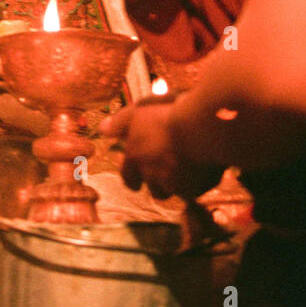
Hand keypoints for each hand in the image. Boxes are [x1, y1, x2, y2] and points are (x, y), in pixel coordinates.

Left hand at [100, 96, 222, 200]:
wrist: (199, 128)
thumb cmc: (167, 117)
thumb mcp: (138, 114)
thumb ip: (119, 123)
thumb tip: (103, 130)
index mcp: (136, 159)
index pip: (128, 177)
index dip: (133, 177)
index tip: (138, 177)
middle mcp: (152, 176)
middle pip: (152, 189)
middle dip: (156, 184)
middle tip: (164, 174)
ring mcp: (173, 186)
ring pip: (172, 193)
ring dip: (175, 186)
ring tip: (184, 171)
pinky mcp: (195, 190)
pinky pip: (194, 191)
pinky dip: (196, 183)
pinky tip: (202, 170)